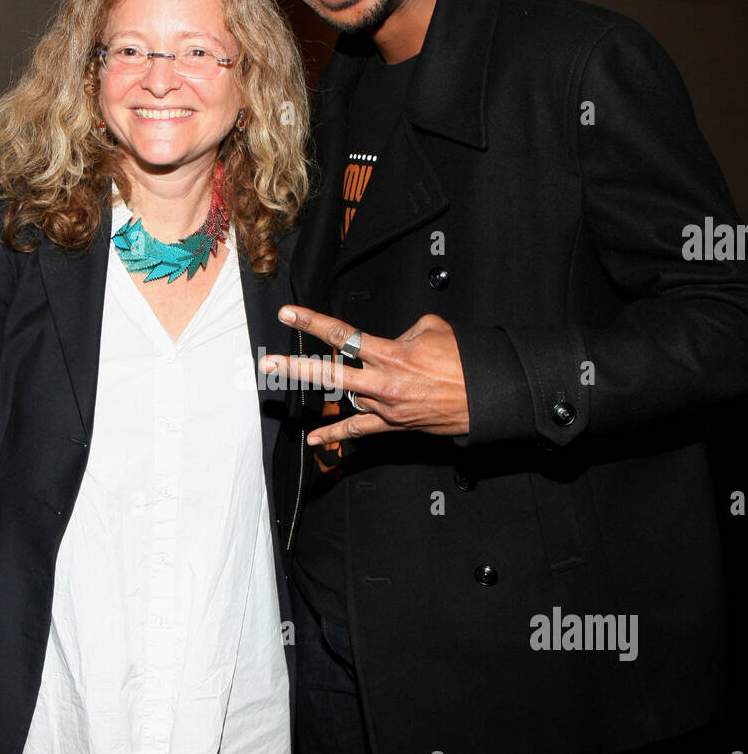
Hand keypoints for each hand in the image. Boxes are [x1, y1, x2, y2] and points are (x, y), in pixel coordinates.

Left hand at [262, 306, 469, 443]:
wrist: (485, 396)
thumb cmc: (465, 362)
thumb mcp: (432, 328)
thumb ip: (404, 331)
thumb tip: (393, 338)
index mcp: (391, 354)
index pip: (343, 334)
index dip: (312, 322)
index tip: (289, 314)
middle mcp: (383, 382)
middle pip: (329, 373)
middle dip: (296, 368)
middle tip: (269, 364)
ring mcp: (386, 406)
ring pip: (349, 395)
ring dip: (341, 386)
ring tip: (327, 377)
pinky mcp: (394, 424)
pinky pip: (359, 429)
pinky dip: (335, 434)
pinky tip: (315, 439)